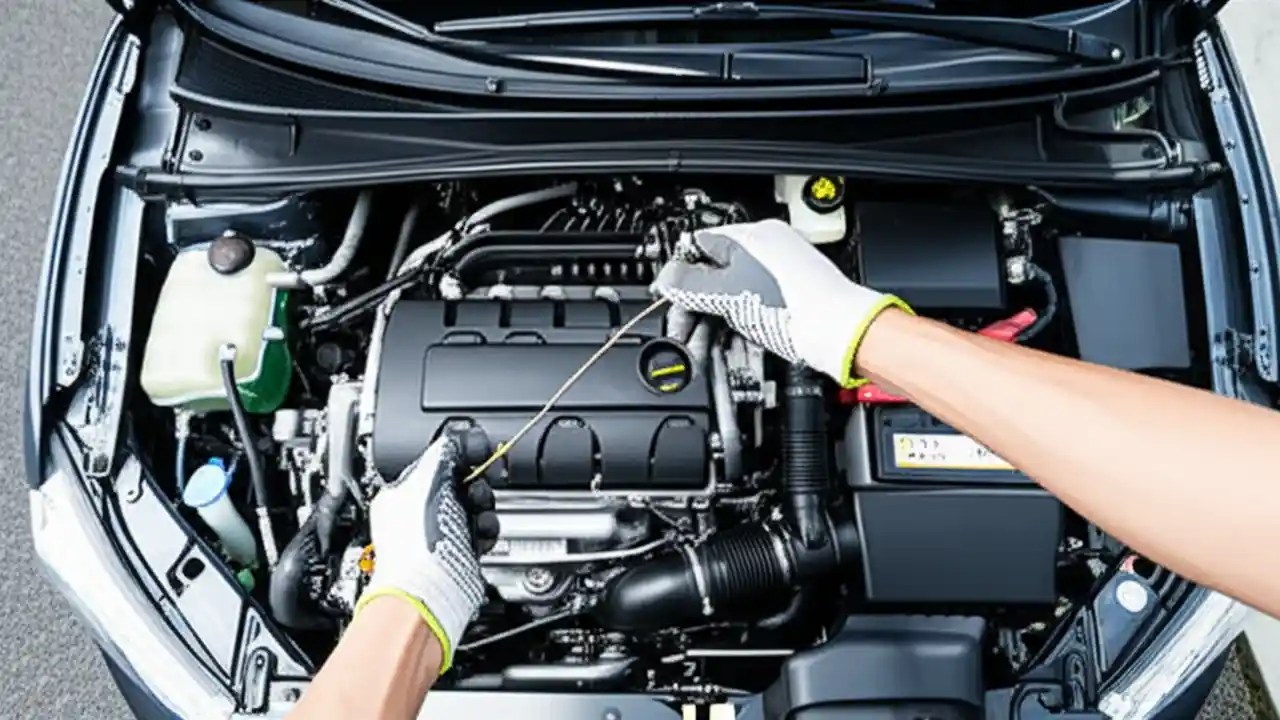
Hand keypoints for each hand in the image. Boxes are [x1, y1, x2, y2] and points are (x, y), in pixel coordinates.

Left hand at [356, 430, 499, 673]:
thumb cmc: (416, 548)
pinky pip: (479, 534)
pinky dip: (486, 532)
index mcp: (401, 495)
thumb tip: (456, 440)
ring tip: (479, 518)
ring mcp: (437, 537)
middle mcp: (416, 516)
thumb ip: (444, 455)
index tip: (480, 452)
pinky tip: (482, 535)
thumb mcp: (428, 483)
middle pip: (459, 485)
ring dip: (484, 510)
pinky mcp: (457, 557)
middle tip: (479, 487)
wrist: (427, 596)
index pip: (437, 463)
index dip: (462, 456)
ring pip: (473, 510)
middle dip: (476, 484)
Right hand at [652, 219, 910, 386]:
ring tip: (705, 344)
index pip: (699, 244)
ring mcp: (780, 271)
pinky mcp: (790, 295)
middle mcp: (768, 247)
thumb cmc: (796, 308)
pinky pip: (751, 302)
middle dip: (696, 304)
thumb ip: (690, 284)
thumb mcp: (727, 294)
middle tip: (684, 329)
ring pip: (732, 290)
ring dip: (713, 318)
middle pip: (715, 271)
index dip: (678, 274)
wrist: (840, 332)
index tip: (668, 299)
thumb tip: (664, 278)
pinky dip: (736, 320)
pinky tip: (731, 340)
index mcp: (752, 234)